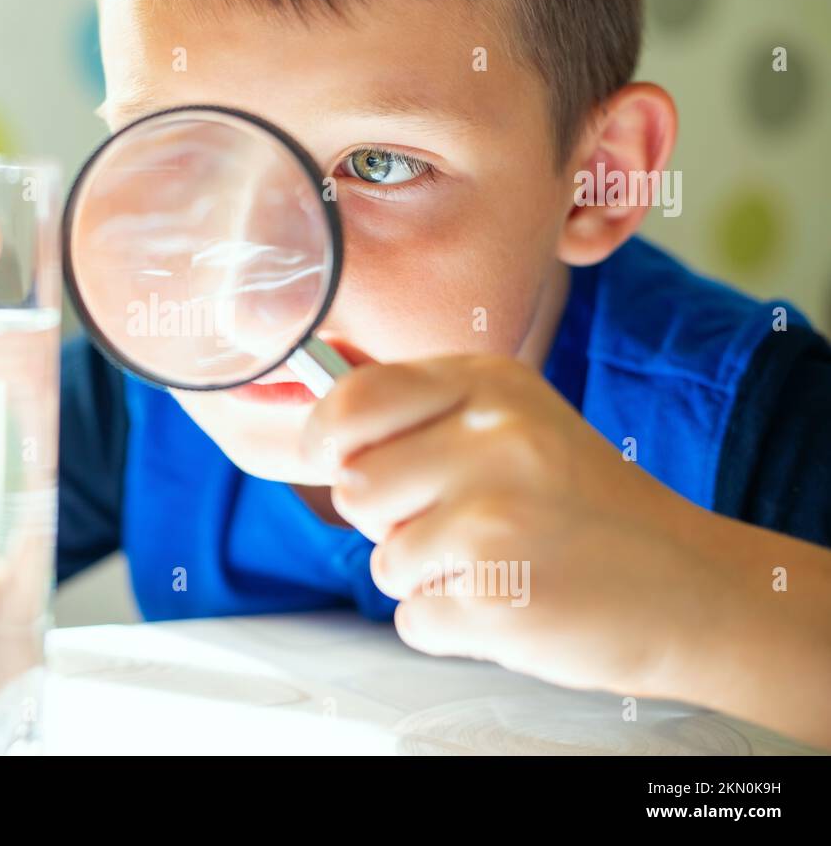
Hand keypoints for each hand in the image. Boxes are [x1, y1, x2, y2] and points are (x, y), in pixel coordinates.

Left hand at [302, 354, 723, 696]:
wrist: (691, 586)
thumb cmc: (583, 504)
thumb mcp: (515, 420)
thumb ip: (424, 415)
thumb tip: (319, 427)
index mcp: (491, 384)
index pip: (353, 399)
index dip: (326, 437)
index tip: (332, 458)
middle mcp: (493, 440)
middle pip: (354, 488)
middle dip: (388, 518)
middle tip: (462, 522)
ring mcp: (495, 519)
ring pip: (382, 560)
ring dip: (425, 576)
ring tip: (496, 561)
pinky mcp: (499, 597)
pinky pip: (413, 619)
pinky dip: (451, 626)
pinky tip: (510, 600)